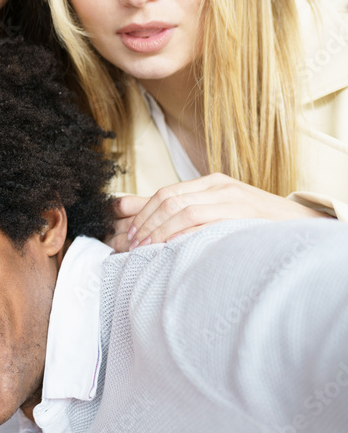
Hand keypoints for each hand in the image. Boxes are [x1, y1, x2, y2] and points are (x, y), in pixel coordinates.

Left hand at [115, 173, 328, 251]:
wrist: (301, 227)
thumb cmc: (256, 224)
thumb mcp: (220, 211)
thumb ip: (186, 212)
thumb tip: (142, 217)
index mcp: (212, 183)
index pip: (166, 193)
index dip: (143, 214)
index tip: (131, 236)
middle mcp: (220, 186)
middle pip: (169, 200)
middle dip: (146, 224)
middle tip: (134, 245)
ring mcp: (233, 199)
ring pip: (183, 210)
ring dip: (159, 232)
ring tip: (146, 249)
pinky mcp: (243, 215)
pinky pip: (204, 222)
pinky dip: (183, 235)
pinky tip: (171, 248)